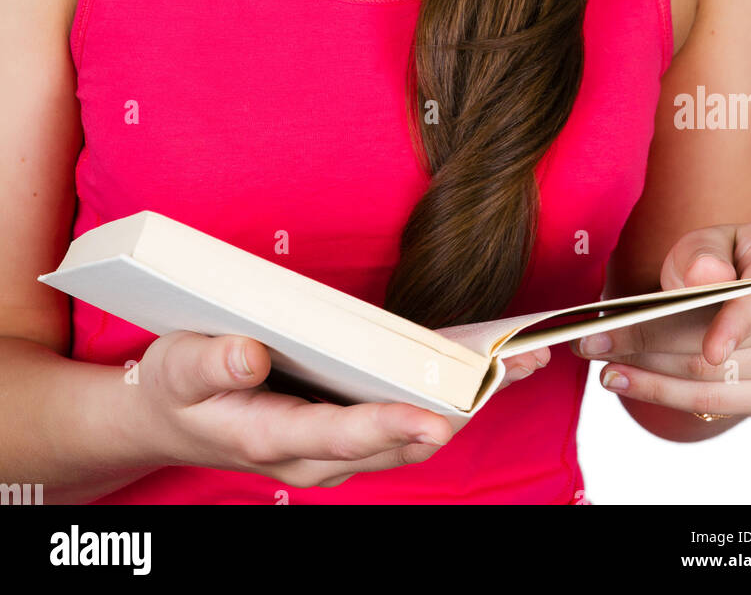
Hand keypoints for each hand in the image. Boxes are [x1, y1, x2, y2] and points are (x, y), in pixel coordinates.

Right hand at [132, 330, 549, 489]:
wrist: (171, 420)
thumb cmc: (176, 390)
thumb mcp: (176, 369)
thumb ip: (211, 363)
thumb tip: (250, 354)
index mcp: (272, 438)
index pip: (340, 435)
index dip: (389, 426)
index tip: (435, 418)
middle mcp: (315, 453)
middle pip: (398, 438)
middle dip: (460, 408)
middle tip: (515, 367)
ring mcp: (335, 447)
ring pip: (413, 433)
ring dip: (468, 402)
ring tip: (521, 360)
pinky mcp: (347, 429)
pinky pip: (407, 418)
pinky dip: (448, 394)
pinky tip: (485, 363)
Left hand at [569, 224, 750, 419]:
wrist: (741, 281)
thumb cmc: (725, 256)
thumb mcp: (710, 237)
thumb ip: (703, 253)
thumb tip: (704, 277)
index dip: (738, 325)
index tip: (710, 351)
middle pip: (725, 347)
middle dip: (652, 344)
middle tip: (594, 341)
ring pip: (713, 380)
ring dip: (650, 375)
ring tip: (600, 365)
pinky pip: (716, 404)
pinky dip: (664, 393)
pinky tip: (625, 381)